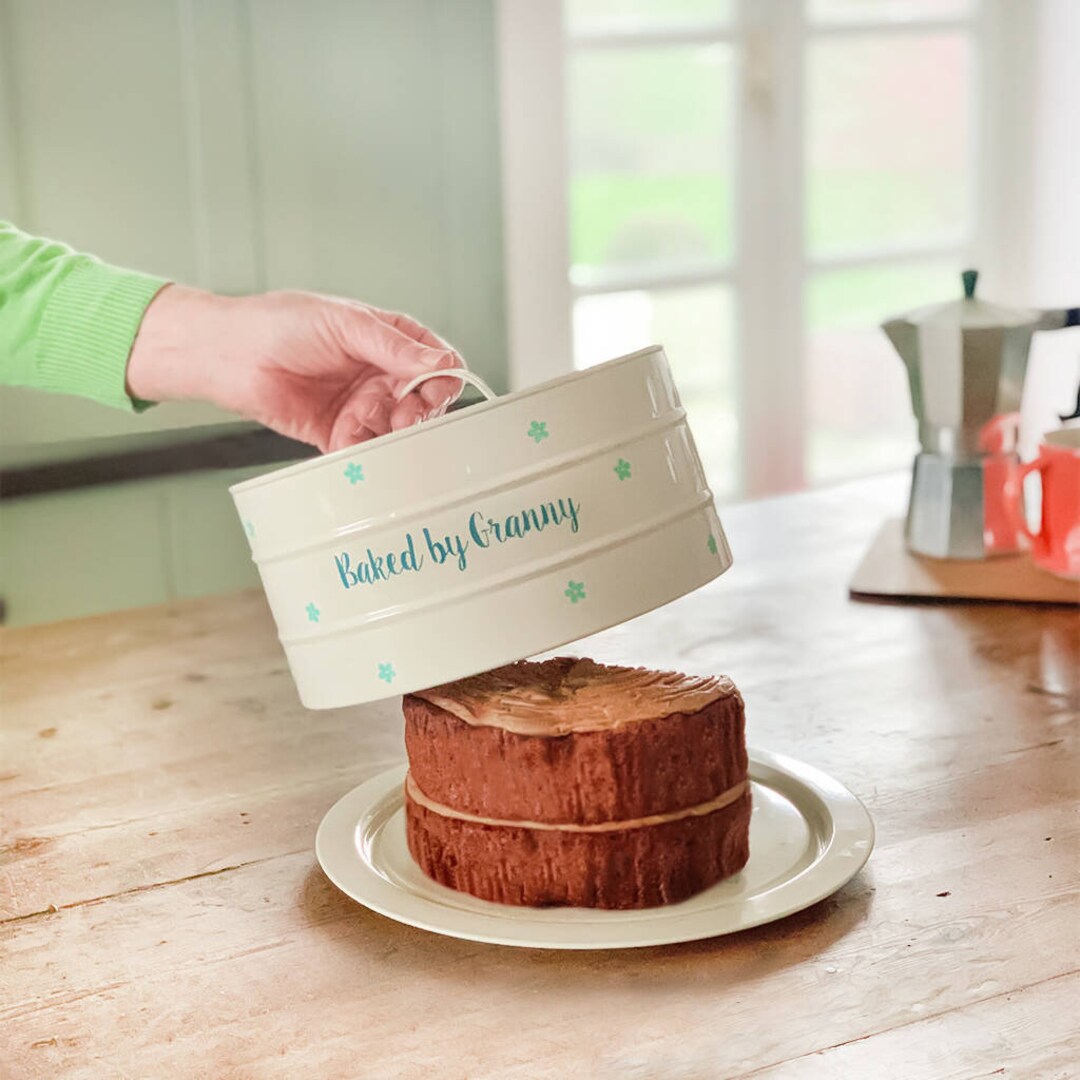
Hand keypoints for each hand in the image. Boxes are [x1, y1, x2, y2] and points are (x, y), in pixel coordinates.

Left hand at [127, 286, 463, 450]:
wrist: (229, 355)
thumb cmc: (280, 324)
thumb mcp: (346, 323)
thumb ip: (394, 346)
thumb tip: (442, 363)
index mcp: (389, 341)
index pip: (437, 363)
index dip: (442, 379)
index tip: (431, 390)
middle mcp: (380, 375)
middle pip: (424, 402)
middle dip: (418, 411)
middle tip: (403, 415)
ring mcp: (363, 406)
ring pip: (399, 430)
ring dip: (390, 432)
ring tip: (365, 421)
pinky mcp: (341, 435)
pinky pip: (366, 450)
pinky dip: (365, 451)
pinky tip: (350, 438)